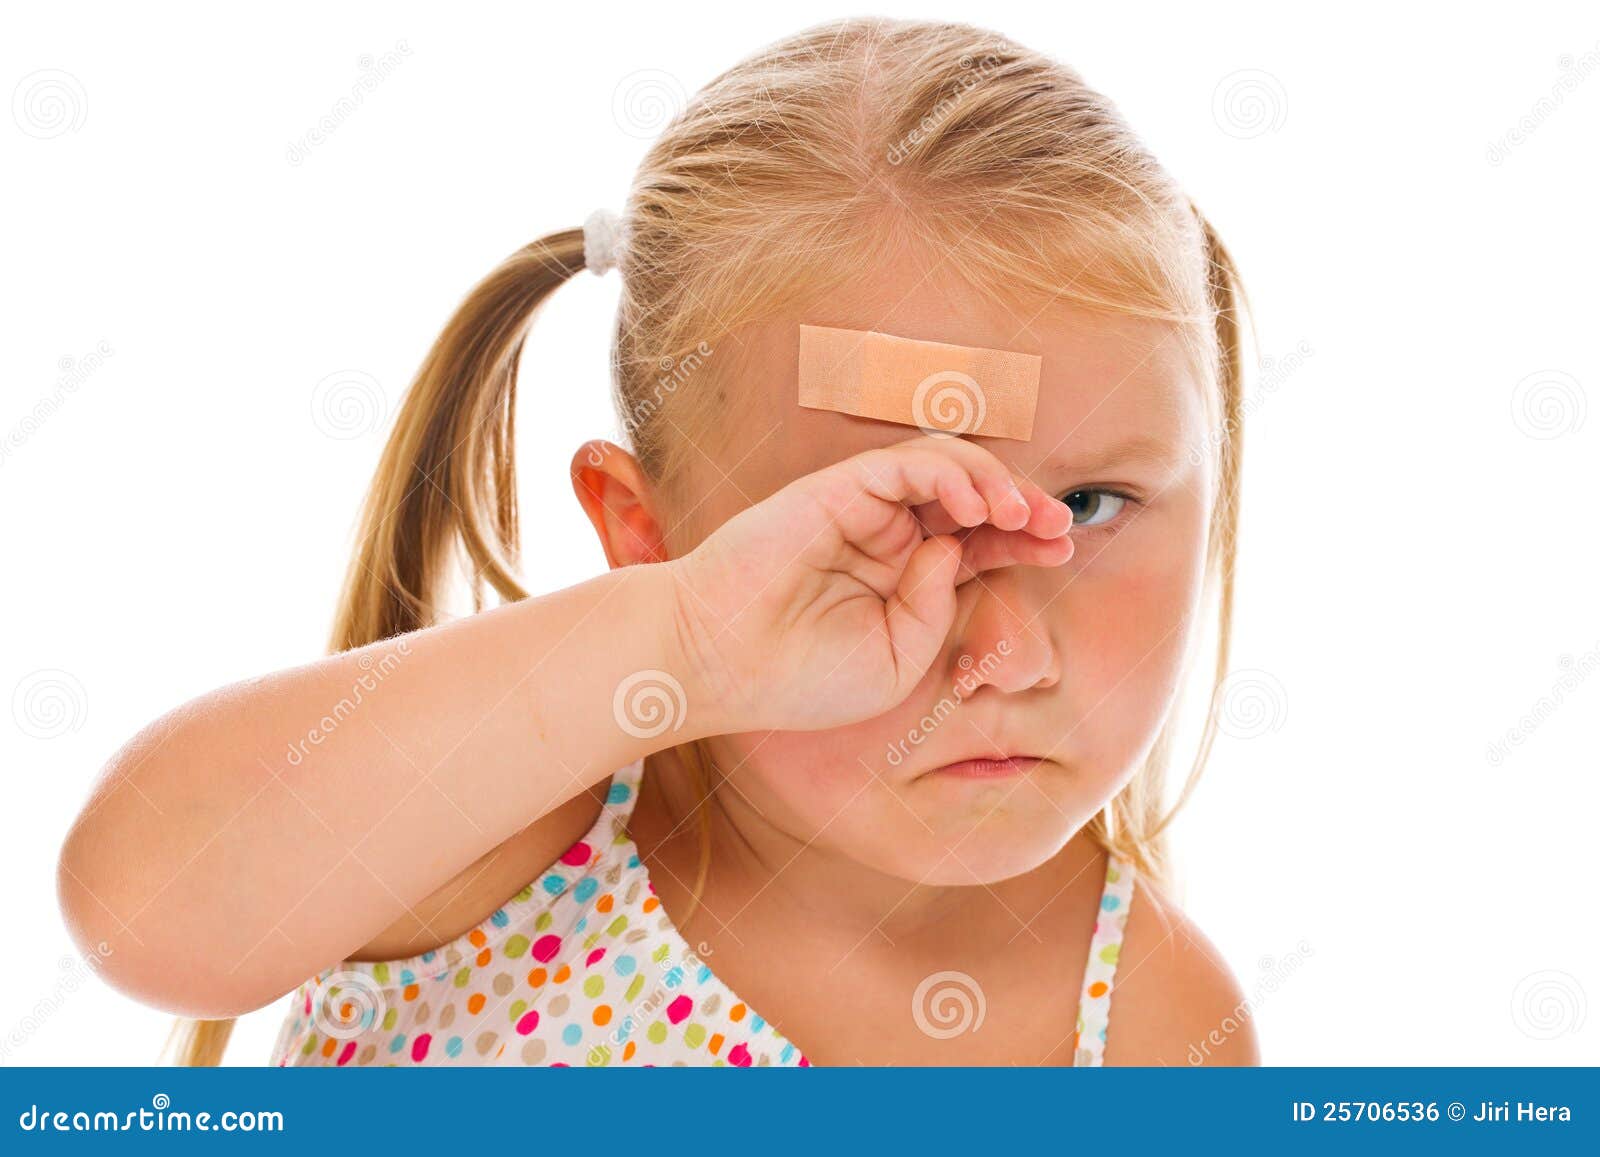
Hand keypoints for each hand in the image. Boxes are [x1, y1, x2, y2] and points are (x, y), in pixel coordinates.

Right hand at [665, 434, 1073, 732]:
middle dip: (1021, 505)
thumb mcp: (898, 661)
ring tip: (1019, 515)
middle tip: (1059, 523)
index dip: (1022, 540)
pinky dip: (948, 473)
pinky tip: (972, 506)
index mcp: (901, 580)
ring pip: (945, 468)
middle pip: (970, 500)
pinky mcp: (836, 488)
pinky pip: (907, 463)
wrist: (722, 665)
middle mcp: (886, 537)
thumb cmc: (801, 677)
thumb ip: (935, 608)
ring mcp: (863, 510)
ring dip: (993, 483)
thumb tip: (952, 549)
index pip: (975, 545)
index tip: (1063, 549)